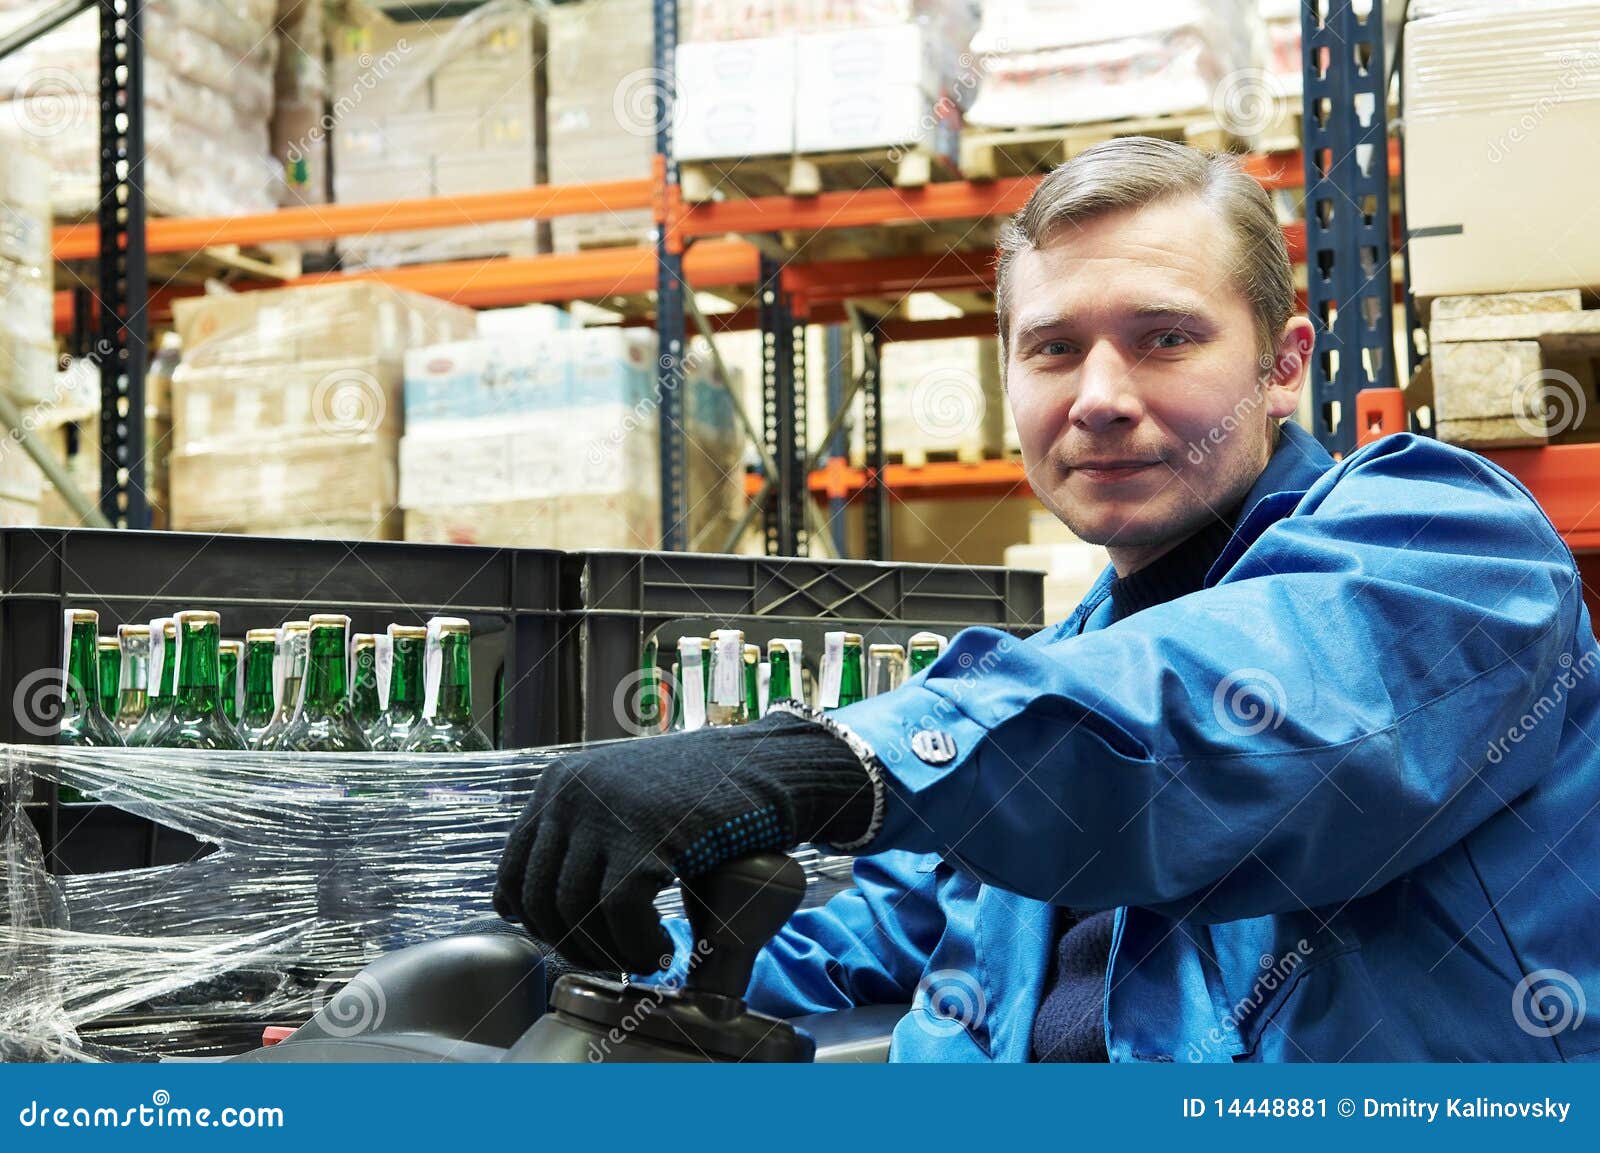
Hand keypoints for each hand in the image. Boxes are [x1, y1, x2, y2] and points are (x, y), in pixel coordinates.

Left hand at [493, 710, 874, 973]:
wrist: (764, 767)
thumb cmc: (696, 796)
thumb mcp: (622, 805)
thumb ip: (578, 840)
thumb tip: (518, 908)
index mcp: (558, 786)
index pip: (513, 874)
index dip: (539, 924)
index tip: (577, 942)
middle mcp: (570, 794)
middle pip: (540, 901)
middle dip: (574, 946)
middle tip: (616, 958)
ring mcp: (604, 813)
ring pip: (576, 914)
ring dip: (610, 953)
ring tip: (644, 957)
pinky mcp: (644, 836)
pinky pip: (619, 915)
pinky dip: (638, 947)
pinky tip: (663, 951)